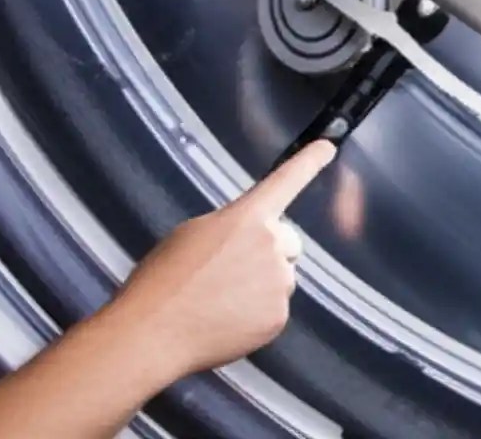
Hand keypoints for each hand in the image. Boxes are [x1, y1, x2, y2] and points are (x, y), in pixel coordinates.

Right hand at [99, 140, 335, 380]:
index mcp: (246, 218)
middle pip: (288, 242)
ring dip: (261, 285)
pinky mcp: (279, 316)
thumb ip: (231, 228)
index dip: (309, 162)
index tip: (328, 147)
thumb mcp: (192, 234)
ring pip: (281, 278)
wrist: (152, 333)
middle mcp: (271, 245)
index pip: (284, 182)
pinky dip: (256, 314)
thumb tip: (246, 238)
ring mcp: (278, 282)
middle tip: (231, 271)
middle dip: (271, 251)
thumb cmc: (162, 280)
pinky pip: (275, 309)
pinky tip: (225, 320)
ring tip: (219, 300)